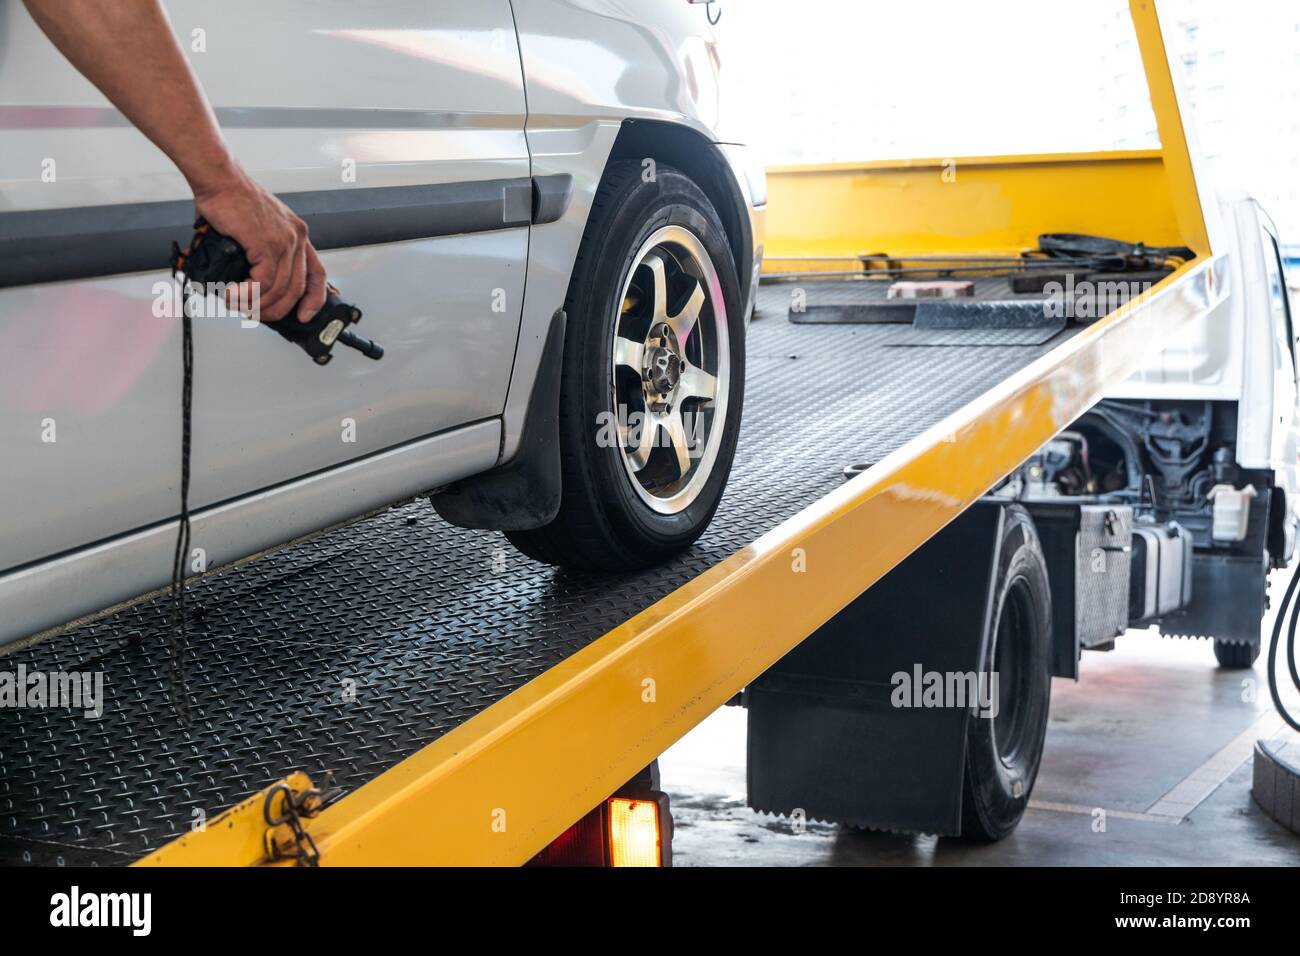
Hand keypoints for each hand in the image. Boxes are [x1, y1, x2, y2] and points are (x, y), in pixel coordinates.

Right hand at [192, 169, 326, 322]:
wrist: (219, 179)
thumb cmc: (232, 200)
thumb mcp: (257, 228)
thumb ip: (260, 253)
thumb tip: (248, 282)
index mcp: (297, 234)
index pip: (317, 273)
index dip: (314, 298)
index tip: (305, 314)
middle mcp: (296, 238)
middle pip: (296, 287)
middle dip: (278, 309)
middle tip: (258, 315)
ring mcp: (284, 242)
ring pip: (278, 289)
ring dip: (257, 304)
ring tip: (238, 305)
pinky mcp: (267, 244)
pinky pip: (262, 282)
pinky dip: (247, 294)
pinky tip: (234, 295)